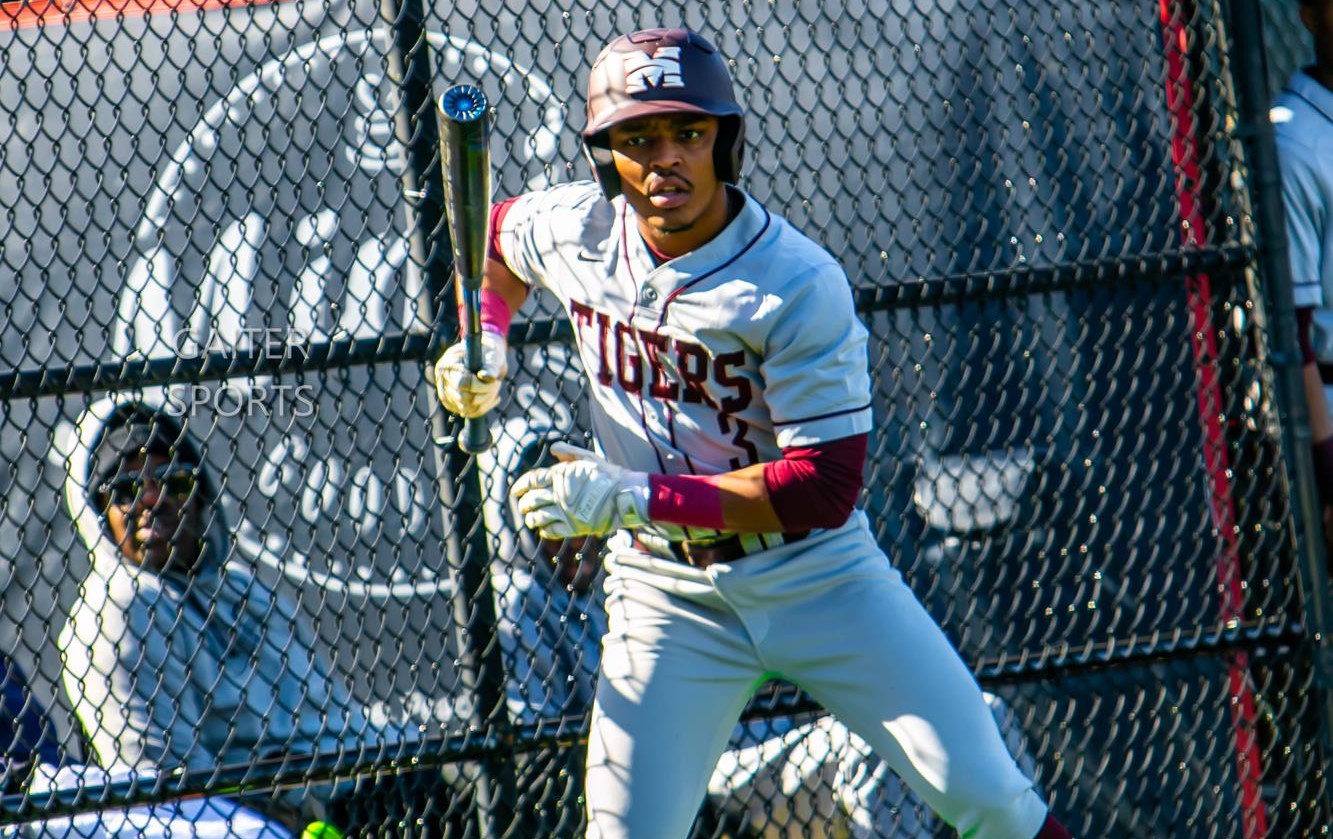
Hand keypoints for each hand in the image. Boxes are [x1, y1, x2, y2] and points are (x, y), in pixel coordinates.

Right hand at [429, 331, 507, 417]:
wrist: (485, 357)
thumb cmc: (489, 352)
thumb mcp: (492, 355)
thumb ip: (491, 366)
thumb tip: (488, 377)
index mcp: (449, 363)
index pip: (462, 383)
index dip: (481, 387)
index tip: (495, 381)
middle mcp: (442, 378)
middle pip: (463, 398)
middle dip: (486, 394)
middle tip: (497, 383)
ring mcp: (445, 391)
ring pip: (466, 408)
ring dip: (486, 401)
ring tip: (495, 388)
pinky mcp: (451, 402)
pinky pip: (468, 413)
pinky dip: (483, 407)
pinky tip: (492, 397)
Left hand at [510, 443, 648, 538]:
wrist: (625, 495)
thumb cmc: (609, 475)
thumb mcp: (589, 458)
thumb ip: (569, 452)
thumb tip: (553, 448)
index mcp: (561, 475)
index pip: (532, 480)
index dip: (521, 485)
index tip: (515, 491)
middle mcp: (559, 494)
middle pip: (532, 499)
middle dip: (524, 504)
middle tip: (523, 506)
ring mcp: (565, 511)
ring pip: (538, 517)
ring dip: (531, 519)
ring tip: (530, 520)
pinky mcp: (573, 526)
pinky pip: (551, 530)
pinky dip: (544, 530)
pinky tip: (543, 529)